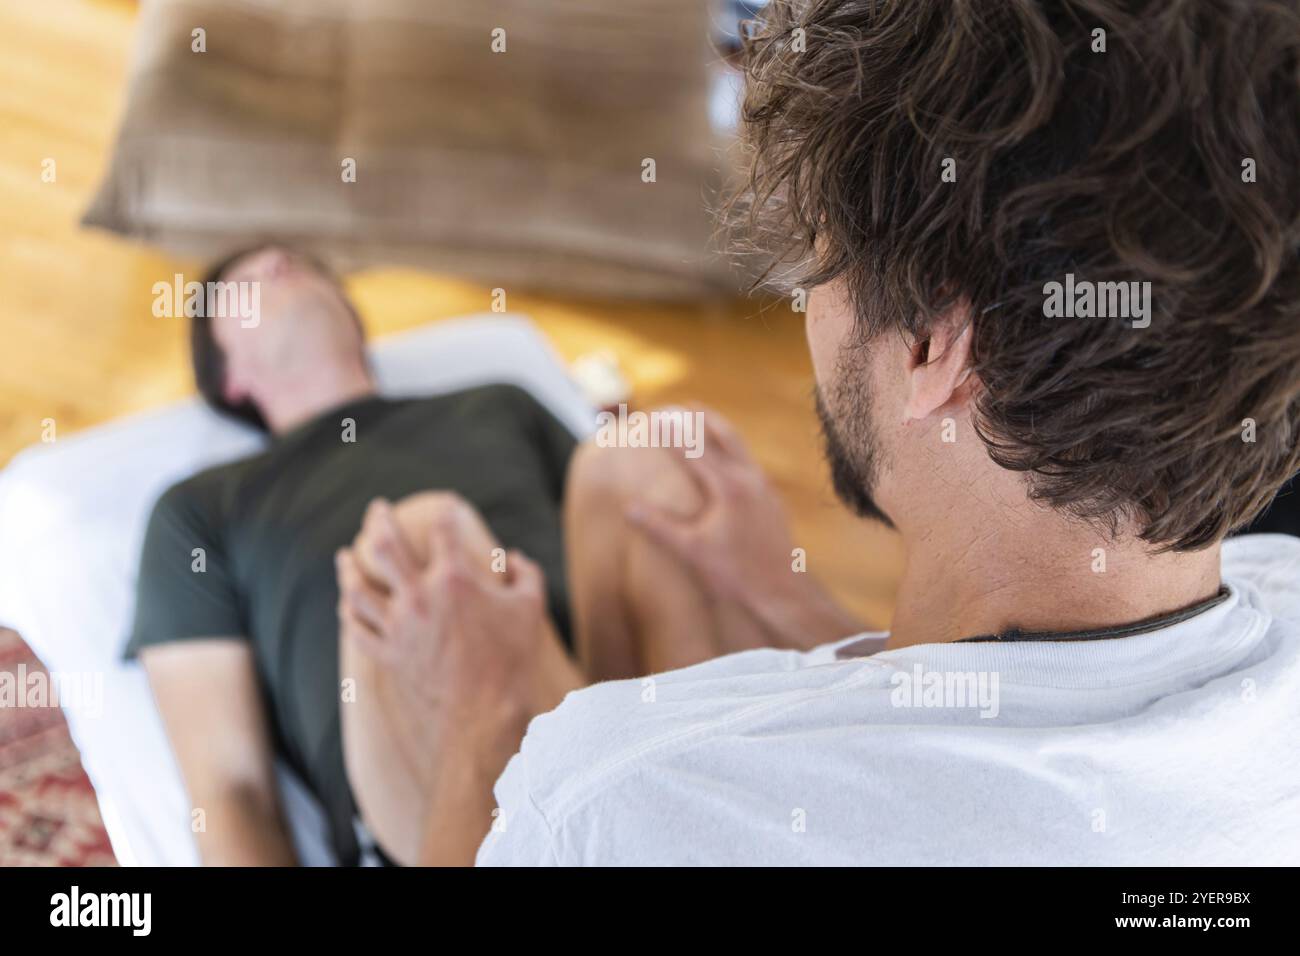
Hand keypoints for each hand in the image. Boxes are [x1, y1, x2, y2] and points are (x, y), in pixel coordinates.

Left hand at [336, 499, 552, 753]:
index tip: (446, 505)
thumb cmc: (511, 660)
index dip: (446, 512)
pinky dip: (350, 613)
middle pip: (385, 546)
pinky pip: (358, 629)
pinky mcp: (389, 655)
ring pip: (358, 589)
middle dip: (378, 521)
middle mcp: (419, 597)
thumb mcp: (531, 608)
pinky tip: (347, 604)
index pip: (443, 530)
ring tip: (344, 556)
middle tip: (377, 508)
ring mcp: (398, 628)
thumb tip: (514, 557)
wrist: (484, 716)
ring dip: (349, 568)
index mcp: (454, 579)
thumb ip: (526, 574)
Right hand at [626, 410, 861, 648]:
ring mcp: (764, 489)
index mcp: (728, 487)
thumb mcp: (691, 551)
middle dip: (703, 419)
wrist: (783, 592)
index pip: (693, 450)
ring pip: (741, 449)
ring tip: (707, 423)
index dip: (671, 433)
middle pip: (724, 436)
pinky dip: (734, 453)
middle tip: (686, 405)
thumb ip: (659, 526)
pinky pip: (750, 465)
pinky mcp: (772, 501)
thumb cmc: (735, 574)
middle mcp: (749, 480)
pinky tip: (729, 464)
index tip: (654, 417)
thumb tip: (628, 508)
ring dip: (721, 432)